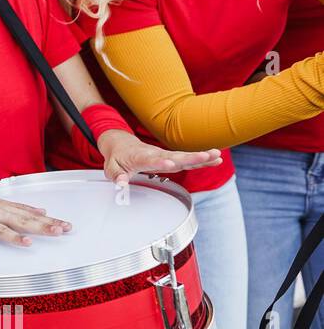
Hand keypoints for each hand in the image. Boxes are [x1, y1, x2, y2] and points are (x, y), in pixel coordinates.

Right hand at [0, 184, 72, 258]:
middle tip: (59, 231)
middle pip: (23, 222)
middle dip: (42, 227)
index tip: (66, 226)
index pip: (32, 216)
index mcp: (5, 209)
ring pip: (1, 230)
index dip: (50, 221)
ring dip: (14, 237)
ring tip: (27, 243)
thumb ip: (20, 208)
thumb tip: (41, 211)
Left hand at [96, 130, 222, 185]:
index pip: (151, 161)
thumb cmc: (117, 158)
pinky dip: (201, 160)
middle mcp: (156, 154)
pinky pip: (187, 160)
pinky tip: (216, 160)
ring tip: (217, 156)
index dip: (161, 162)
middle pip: (175, 157)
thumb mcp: (111, 168)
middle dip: (190, 157)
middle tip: (206, 156)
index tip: (171, 164)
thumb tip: (121, 184)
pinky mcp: (171, 158)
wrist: (121, 144)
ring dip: (201, 157)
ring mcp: (165, 155)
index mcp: (140, 157)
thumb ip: (116, 175)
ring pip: (184, 157)